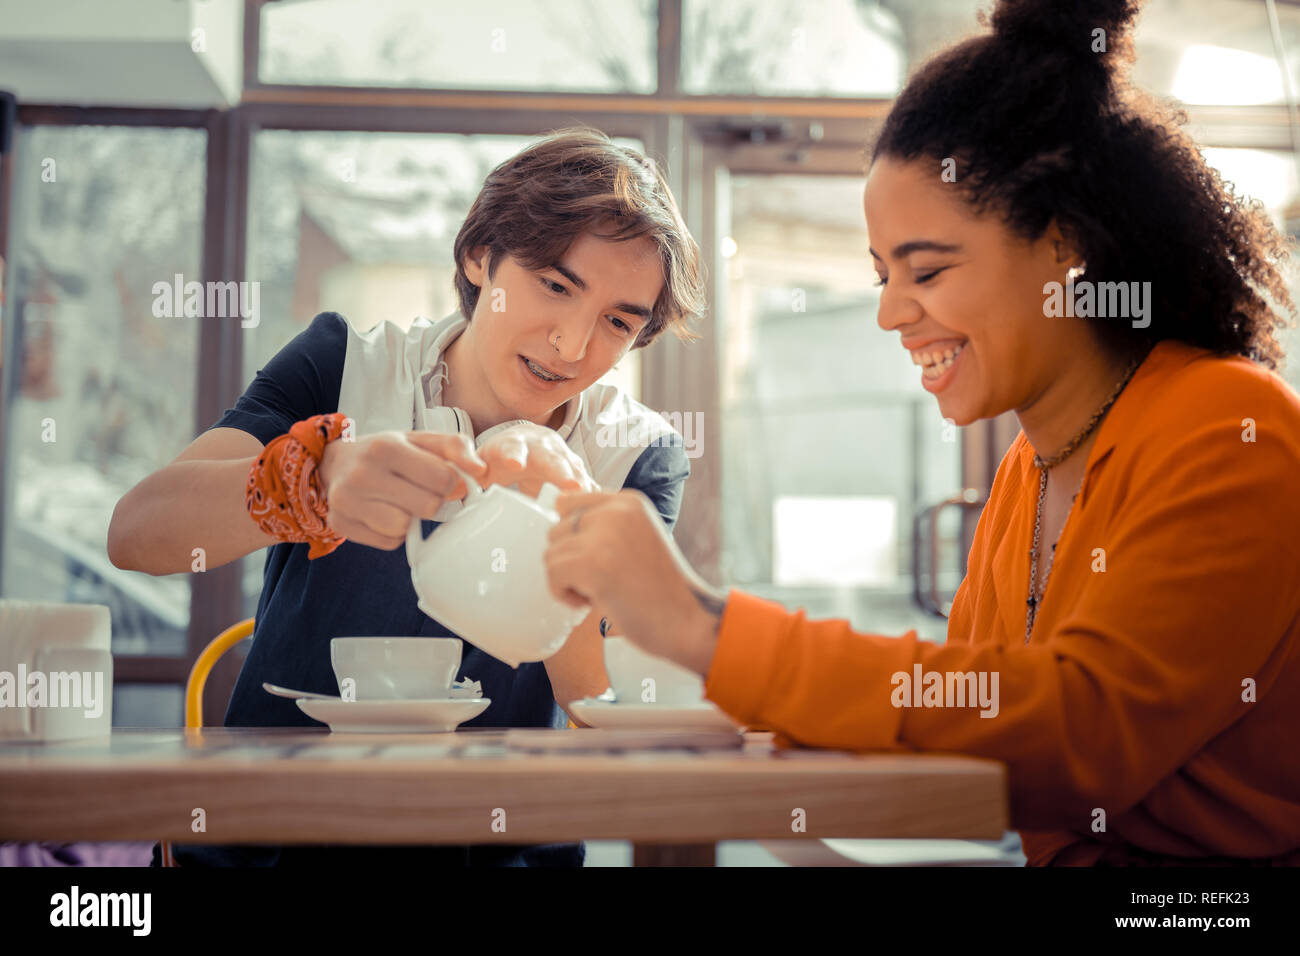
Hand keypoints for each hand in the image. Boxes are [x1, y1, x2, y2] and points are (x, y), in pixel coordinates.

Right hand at [317, 430, 487, 549]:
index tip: (444, 481)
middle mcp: (362, 474)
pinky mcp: (341, 524)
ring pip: (403, 527)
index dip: (451, 483)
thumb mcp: (419, 439)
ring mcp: (348, 501)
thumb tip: (481, 471)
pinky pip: (387, 542)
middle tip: (422, 492)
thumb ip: (455, 447)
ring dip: (411, 518)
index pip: (443, 479)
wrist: (334, 464)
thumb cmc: (385, 452)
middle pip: (427, 507)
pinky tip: (385, 513)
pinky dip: (394, 532)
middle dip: (432, 501)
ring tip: (401, 502)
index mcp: (386, 447)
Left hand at [476, 421, 598, 497]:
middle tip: (568, 484)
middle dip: (559, 470)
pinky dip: (590, 492)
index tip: (514, 465)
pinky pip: (585, 481)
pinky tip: (595, 502)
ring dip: (580, 482)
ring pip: (572, 468)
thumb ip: (470, 475)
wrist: (528, 441)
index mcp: (513, 444)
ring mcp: (561, 456)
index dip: (513, 455)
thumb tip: (453, 489)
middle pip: (549, 457)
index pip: (511, 447)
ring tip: (585, 495)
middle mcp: (540, 446)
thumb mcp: (484, 463)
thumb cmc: (502, 458)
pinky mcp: (575, 470)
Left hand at [543, 490, 725, 675]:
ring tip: (599, 592)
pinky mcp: (592, 562)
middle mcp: (615, 510)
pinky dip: (564, 594)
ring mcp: (604, 535)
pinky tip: (591, 602)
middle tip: (600, 580)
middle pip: (557, 529)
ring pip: (551, 553)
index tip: (589, 558)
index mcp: (628, 502)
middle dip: (570, 560)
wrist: (687, 621)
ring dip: (567, 579)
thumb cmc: (662, 590)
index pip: (570, 502)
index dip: (571, 535)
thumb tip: (558, 514)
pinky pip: (553, 573)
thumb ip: (606, 525)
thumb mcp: (638, 538)